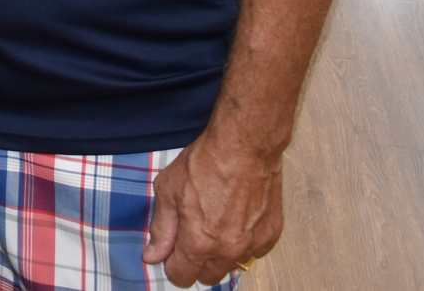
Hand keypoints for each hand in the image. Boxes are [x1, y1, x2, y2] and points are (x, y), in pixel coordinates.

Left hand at [143, 133, 283, 286]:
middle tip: (193, 233)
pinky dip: (243, 242)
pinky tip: (235, 218)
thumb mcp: (168, 191)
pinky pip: (253, 252)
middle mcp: (228, 250)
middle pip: (208, 277)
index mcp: (199, 242)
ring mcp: (252, 244)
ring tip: (215, 220)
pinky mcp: (271, 234)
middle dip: (196, 261)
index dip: (172, 263)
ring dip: (221, 252)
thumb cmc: (205, 163)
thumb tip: (152, 256)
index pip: (181, 277)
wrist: (244, 146)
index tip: (172, 250)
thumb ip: (161, 229)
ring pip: (231, 265)